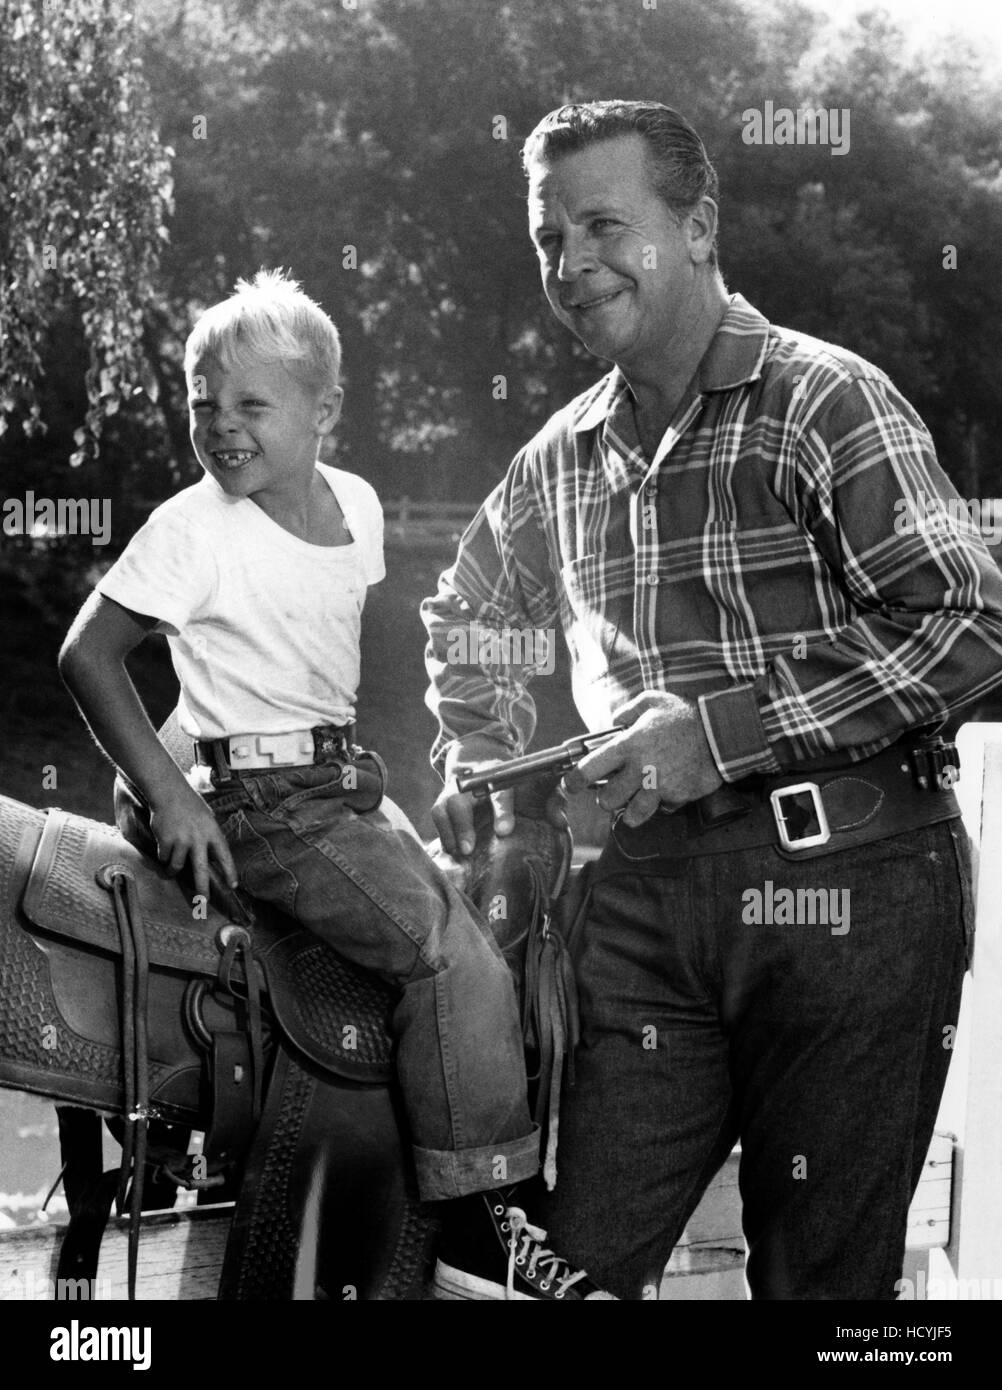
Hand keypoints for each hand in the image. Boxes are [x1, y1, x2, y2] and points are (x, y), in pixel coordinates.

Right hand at [148, 783, 238, 902]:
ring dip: (172, 870)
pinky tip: (163, 843)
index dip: (230, 871)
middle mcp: (199, 839)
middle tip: (202, 903)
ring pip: (176, 866)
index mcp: (213, 833)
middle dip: (202, 889)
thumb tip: (210, 859)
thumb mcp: (207, 819)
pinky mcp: (166, 842)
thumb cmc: (189, 805)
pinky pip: (164, 858)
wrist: (168, 793)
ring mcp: (182, 841)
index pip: (224, 856)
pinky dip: (162, 855)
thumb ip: (209, 838)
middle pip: (201, 870)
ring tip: (169, 869)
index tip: (233, 886)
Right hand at [430, 754, 566, 856]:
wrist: (479, 751)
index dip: (502, 812)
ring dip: (450, 832)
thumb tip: (560, 822)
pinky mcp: (443, 798)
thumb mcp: (536, 780)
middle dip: (464, 825)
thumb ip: (552, 799)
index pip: (501, 794)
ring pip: (444, 808)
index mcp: (499, 776)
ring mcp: (454, 789)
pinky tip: (451, 851)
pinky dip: (443, 834)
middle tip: (469, 849)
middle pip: (462, 802)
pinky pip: (437, 816)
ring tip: (459, 853)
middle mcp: (473, 781)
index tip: (504, 831)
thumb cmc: (513, 775)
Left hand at [563, 691, 722, 825]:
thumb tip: (614, 722)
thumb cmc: (684, 715)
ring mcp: (660, 786)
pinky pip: (664, 809)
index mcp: (628, 745)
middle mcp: (640, 769)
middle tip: (613, 790)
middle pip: (607, 800)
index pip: (589, 769)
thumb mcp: (651, 701)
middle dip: (606, 798)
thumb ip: (627, 711)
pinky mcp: (679, 796)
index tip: (569, 785)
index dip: (573, 781)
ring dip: (630, 810)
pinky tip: (667, 791)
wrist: (720, 732)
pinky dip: (663, 804)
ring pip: (632, 814)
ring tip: (635, 800)